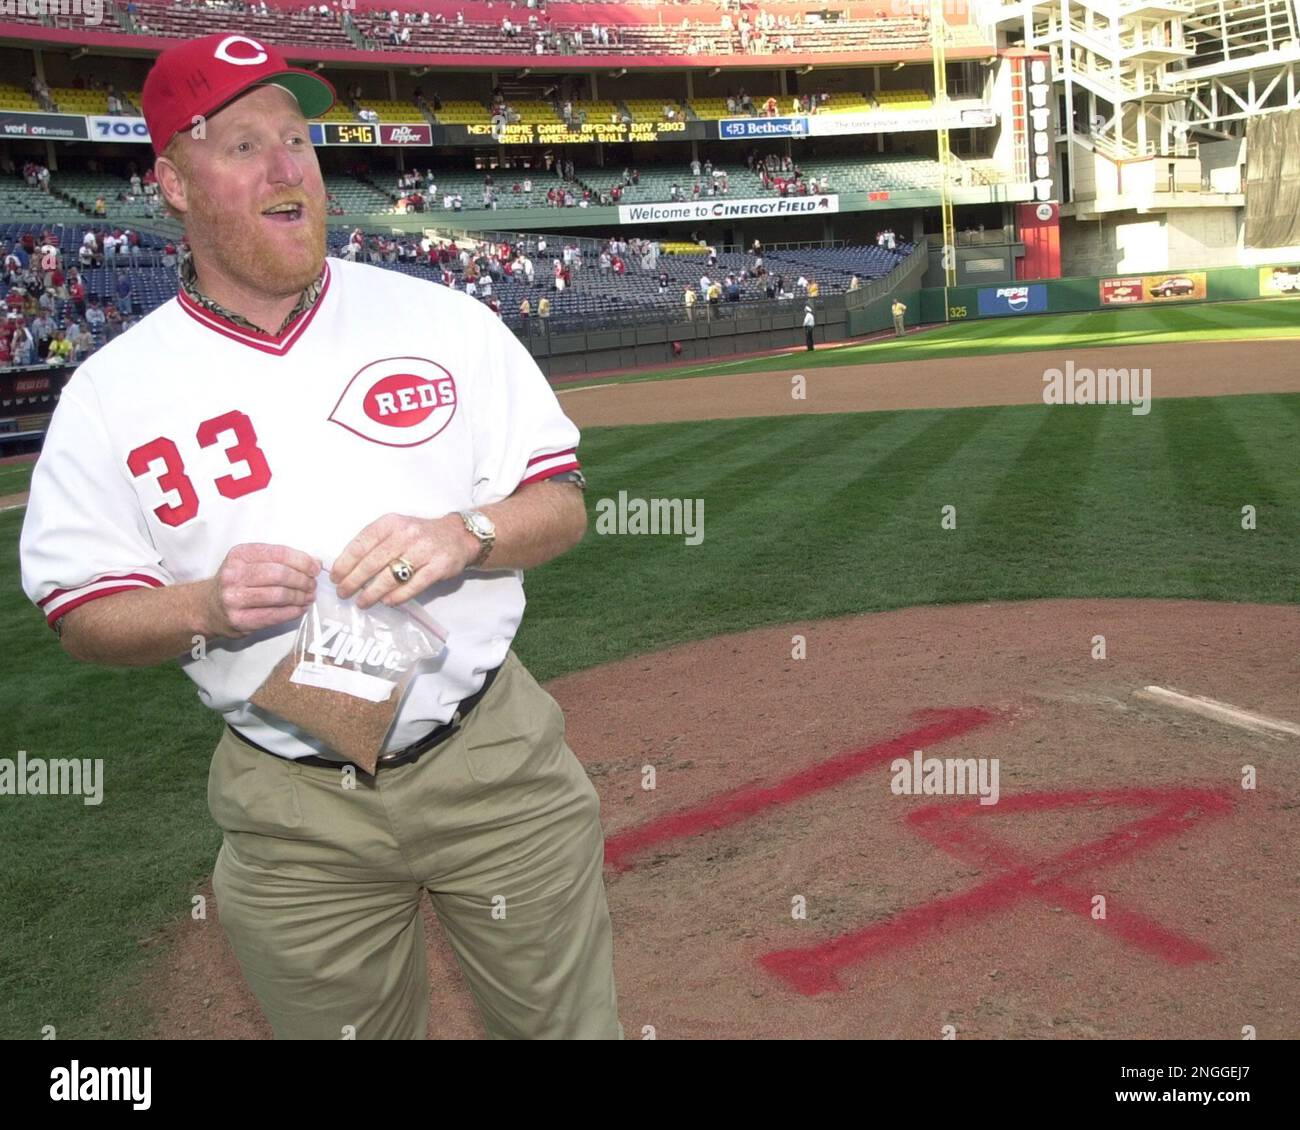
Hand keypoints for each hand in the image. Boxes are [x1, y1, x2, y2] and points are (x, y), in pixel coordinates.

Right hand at [203, 543, 319, 638]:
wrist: (208, 607)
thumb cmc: (237, 582)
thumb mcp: (250, 562)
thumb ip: (279, 560)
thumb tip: (313, 562)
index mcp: (240, 555)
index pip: (278, 553)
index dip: (302, 560)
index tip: (315, 568)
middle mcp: (234, 574)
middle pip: (280, 575)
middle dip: (303, 580)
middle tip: (312, 584)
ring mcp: (234, 598)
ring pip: (278, 595)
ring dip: (300, 596)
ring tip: (309, 596)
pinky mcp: (239, 619)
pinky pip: (273, 615)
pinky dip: (292, 612)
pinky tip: (300, 609)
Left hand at [331, 513, 477, 609]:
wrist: (457, 536)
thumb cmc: (419, 535)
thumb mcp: (395, 529)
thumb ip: (374, 543)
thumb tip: (346, 568)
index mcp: (391, 523)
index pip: (361, 544)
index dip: (345, 563)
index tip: (335, 577)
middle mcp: (406, 534)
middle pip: (373, 562)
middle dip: (353, 581)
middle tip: (343, 593)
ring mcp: (423, 550)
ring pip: (391, 576)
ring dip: (372, 592)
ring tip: (361, 602)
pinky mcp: (438, 567)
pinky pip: (413, 586)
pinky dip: (397, 596)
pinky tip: (386, 602)